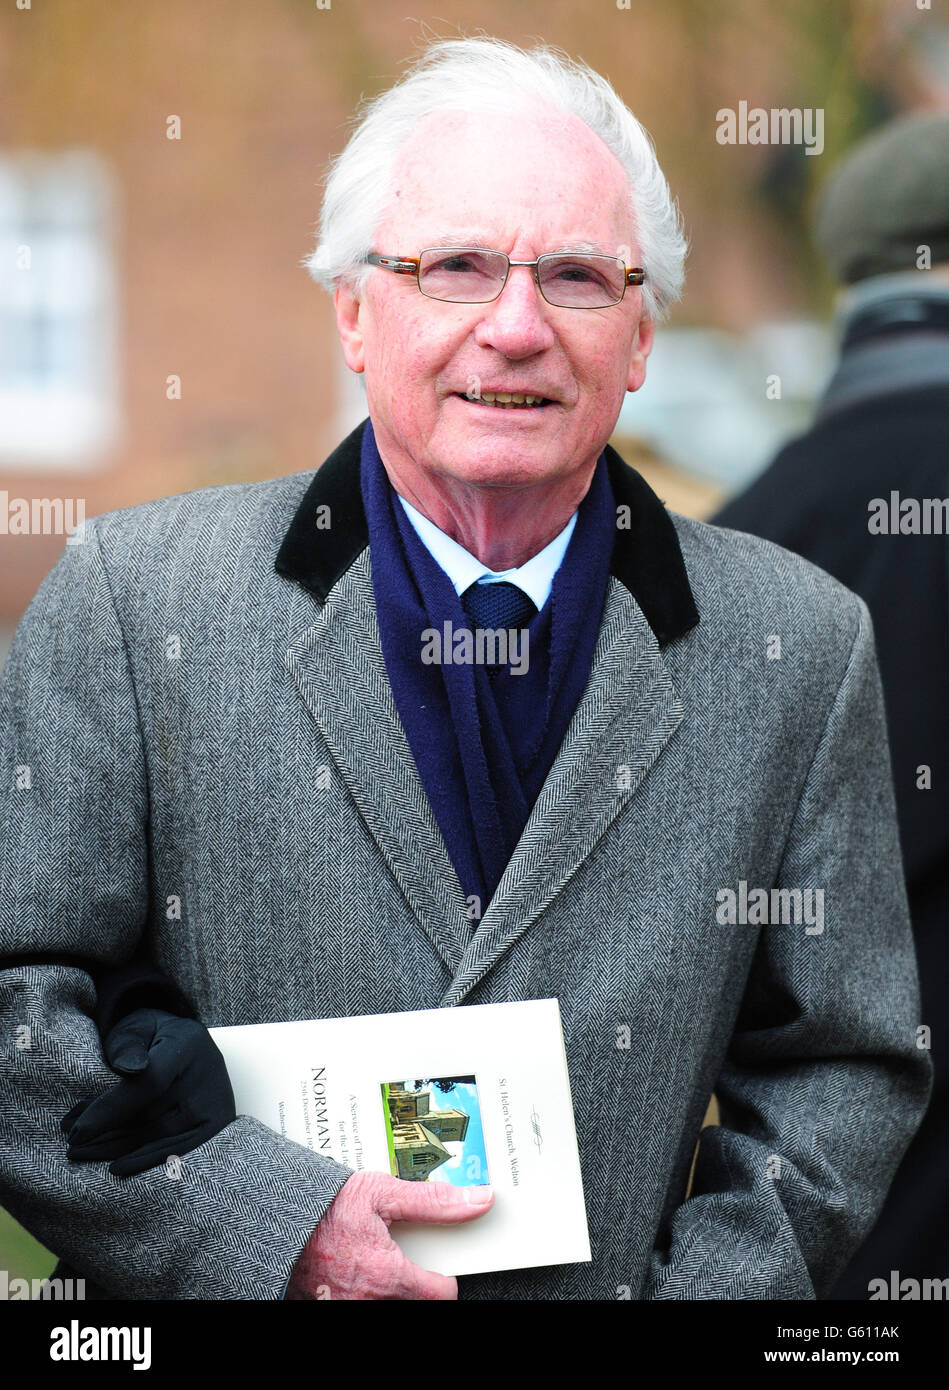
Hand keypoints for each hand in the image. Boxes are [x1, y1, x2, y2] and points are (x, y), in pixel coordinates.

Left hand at [61, 1008, 235, 1176]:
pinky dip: (145, 1161)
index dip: (110, 1110)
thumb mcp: (139, 1025)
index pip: (149, 1084)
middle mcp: (208, 1075)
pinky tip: (117, 1167)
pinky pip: (177, 1150)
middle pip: (150, 1116)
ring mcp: (214, 1103)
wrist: (194, 1045)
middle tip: (70, 1144)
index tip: (75, 1131)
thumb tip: (129, 1069)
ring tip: (82, 1152)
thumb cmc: (155, 1035)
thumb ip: (128, 1043)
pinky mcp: (213, 1125)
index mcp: (188, 1043)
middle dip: (103, 1133)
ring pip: (157, 1136)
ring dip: (115, 1148)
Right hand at [286, 1169, 493, 1299]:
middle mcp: (369, 1302)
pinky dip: (359, 1290)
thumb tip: (477, 1200)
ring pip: (385, 1304)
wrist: (272, 1219)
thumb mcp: (381, 1192)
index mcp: (388, 1276)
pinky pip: (355, 1302)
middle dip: (412, 1284)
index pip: (442, 1295)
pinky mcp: (325, 1308)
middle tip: (398, 1258)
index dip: (445, 1278)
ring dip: (384, 1288)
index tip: (440, 1266)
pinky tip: (350, 1269)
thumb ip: (433, 1202)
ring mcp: (346, 1308)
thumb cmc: (322, 1207)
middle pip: (413, 1303)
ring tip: (372, 1262)